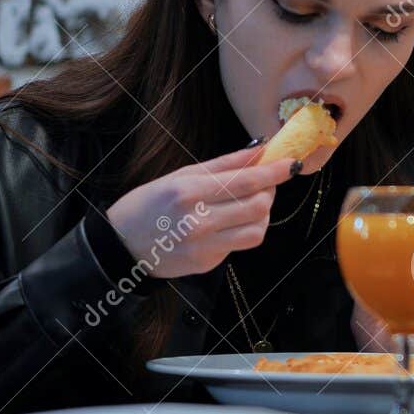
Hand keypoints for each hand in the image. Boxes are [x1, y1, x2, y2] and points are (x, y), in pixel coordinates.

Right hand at [105, 146, 294, 278]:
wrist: (121, 244)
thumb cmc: (150, 203)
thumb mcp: (181, 175)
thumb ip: (225, 164)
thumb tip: (260, 149)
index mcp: (189, 191)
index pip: (245, 181)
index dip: (274, 172)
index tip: (291, 164)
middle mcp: (197, 220)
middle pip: (257, 207)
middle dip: (270, 192)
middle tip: (267, 184)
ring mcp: (202, 246)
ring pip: (256, 230)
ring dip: (262, 214)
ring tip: (252, 204)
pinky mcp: (205, 264)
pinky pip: (239, 245)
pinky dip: (243, 230)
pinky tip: (229, 223)